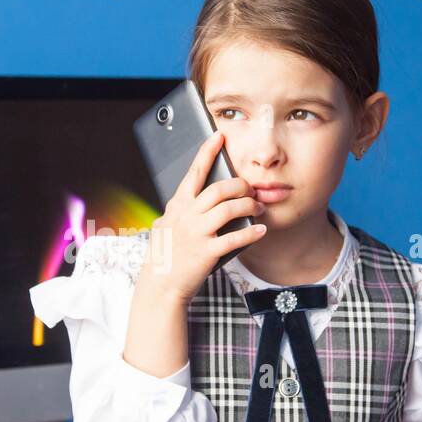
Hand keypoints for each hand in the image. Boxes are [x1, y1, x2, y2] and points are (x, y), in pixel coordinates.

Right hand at [138, 131, 266, 302]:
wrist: (160, 285)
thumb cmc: (165, 255)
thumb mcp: (166, 226)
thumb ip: (180, 211)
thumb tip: (196, 200)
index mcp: (177, 206)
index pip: (194, 172)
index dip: (207, 152)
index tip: (219, 136)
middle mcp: (186, 216)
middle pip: (219, 189)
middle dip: (240, 185)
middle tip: (251, 189)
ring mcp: (196, 233)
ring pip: (229, 209)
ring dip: (249, 205)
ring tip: (259, 207)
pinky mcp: (206, 252)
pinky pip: (235, 238)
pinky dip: (251, 232)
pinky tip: (261, 230)